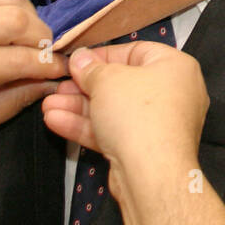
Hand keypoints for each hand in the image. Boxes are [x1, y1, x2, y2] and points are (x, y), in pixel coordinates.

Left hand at [0, 0, 67, 147]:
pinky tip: (10, 32)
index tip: (63, 72)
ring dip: (30, 20)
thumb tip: (50, 83)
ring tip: (28, 45)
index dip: (47, 66)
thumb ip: (12, 103)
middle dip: (43, 39)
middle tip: (46, 58)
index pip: (15, 59)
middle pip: (16, 19)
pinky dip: (13, 9)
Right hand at [43, 43, 224, 224]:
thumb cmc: (139, 114)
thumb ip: (90, 68)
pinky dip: (87, 126)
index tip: (78, 60)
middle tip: (60, 86)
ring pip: (113, 110)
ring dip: (79, 107)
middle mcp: (172, 94)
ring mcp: (158, 124)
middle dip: (84, 86)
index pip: (136, 52)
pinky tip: (56, 121)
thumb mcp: (107, 80)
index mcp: (174, 67)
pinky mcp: (143, 149)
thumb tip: (81, 59)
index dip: (104, 55)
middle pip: (121, 84)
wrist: (152, 173)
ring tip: (49, 106)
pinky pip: (113, 131)